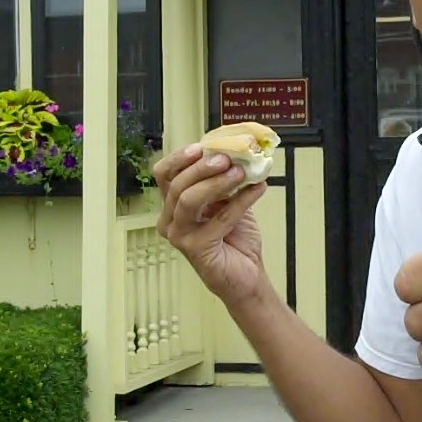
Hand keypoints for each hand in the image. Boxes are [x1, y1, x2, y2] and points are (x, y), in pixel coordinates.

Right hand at [153, 143, 268, 304]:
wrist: (246, 274)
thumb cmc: (234, 238)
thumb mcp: (227, 200)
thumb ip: (224, 179)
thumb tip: (236, 151)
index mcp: (173, 205)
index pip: (164, 175)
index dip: (179, 158)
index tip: (201, 147)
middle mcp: (170, 220)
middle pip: (176, 185)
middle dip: (202, 167)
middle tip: (227, 158)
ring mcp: (179, 236)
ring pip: (188, 199)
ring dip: (216, 182)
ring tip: (240, 172)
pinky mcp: (196, 249)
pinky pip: (218, 219)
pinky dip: (240, 202)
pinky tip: (257, 189)